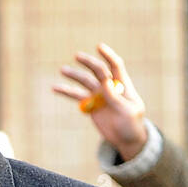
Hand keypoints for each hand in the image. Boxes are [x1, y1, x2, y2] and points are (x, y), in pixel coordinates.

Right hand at [52, 42, 148, 160]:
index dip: (108, 56)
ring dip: (74, 75)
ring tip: (62, 70)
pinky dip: (66, 92)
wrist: (126, 139)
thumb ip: (116, 98)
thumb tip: (105, 82)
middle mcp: (109, 86)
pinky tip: (55, 88)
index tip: (99, 47)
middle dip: (88, 63)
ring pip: (85, 81)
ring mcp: (99, 94)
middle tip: (77, 56)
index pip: (116, 66)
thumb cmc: (132, 125)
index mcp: (123, 85)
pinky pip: (77, 96)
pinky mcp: (91, 104)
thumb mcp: (128, 112)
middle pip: (98, 71)